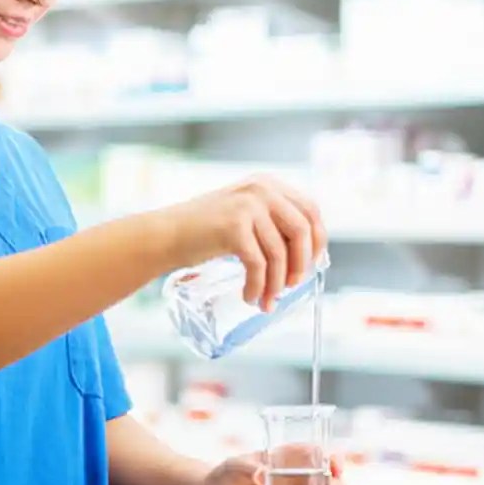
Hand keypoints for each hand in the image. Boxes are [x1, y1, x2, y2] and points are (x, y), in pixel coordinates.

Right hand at [160, 175, 327, 311]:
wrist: (167, 234)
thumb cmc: (206, 231)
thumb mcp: (245, 215)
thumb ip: (273, 224)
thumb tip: (306, 258)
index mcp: (269, 184)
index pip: (310, 210)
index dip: (317, 241)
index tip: (309, 266)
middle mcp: (261, 189)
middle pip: (302, 231)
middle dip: (300, 264)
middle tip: (290, 287)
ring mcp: (247, 206)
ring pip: (279, 253)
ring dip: (275, 283)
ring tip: (265, 299)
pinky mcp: (233, 226)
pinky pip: (258, 264)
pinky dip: (257, 286)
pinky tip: (249, 296)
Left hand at [203, 450, 345, 484]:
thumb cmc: (223, 478)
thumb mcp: (234, 468)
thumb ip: (248, 469)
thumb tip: (262, 475)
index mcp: (287, 459)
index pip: (318, 453)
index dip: (332, 456)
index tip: (335, 464)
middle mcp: (296, 478)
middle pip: (330, 478)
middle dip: (338, 484)